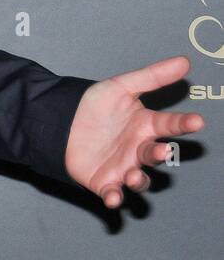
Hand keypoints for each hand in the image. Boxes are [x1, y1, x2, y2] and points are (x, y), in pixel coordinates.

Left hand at [64, 54, 204, 207]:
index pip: (169, 124)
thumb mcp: (121, 87)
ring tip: (133, 174)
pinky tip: (113, 198)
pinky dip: (115, 197)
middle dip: (159, 154)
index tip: (197, 121)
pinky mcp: (104, 181)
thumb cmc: (96, 106)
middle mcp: (138, 149)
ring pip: (139, 179)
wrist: (62, 120)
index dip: (184, 123)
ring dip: (139, 179)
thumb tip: (184, 61)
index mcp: (145, 126)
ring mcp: (123, 167)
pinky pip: (113, 193)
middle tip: (161, 150)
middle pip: (155, 155)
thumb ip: (152, 77)